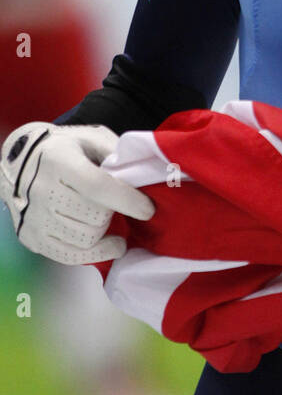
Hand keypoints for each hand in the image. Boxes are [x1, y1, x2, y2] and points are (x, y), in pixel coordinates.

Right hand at [0, 121, 154, 264]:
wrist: (19, 163)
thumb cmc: (64, 149)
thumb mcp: (90, 138)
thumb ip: (115, 153)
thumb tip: (141, 174)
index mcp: (59, 161)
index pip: (97, 187)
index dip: (127, 200)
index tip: (148, 209)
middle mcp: (42, 191)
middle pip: (94, 218)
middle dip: (116, 213)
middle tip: (119, 205)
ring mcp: (34, 218)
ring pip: (85, 240)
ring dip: (106, 233)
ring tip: (112, 222)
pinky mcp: (31, 237)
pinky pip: (70, 256)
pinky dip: (96, 254)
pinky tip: (110, 244)